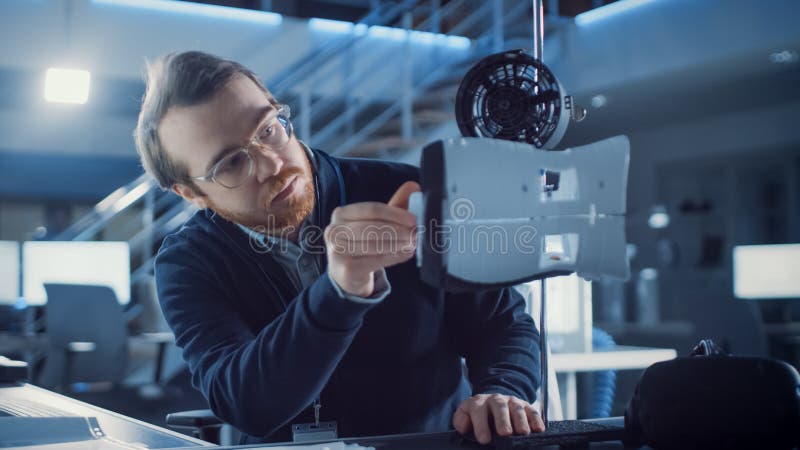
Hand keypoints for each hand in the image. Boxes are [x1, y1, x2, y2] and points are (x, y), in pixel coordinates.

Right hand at [325, 181, 419, 296]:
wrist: (347, 275)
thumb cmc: (363, 244)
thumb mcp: (377, 223)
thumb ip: (394, 206)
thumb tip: (413, 187)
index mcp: (341, 214)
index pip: (372, 209)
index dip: (395, 214)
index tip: (413, 219)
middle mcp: (334, 231)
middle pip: (372, 227)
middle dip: (398, 230)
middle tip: (416, 233)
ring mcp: (337, 251)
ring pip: (374, 244)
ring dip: (398, 243)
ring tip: (413, 243)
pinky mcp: (345, 269)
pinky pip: (374, 261)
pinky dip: (394, 256)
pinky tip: (406, 253)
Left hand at [453, 393, 545, 444]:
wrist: (493, 403)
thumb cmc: (478, 415)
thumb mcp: (465, 415)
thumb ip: (461, 421)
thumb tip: (464, 427)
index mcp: (479, 402)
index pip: (478, 411)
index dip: (481, 425)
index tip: (484, 440)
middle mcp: (496, 400)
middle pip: (499, 407)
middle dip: (503, 420)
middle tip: (505, 434)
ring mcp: (512, 402)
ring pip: (517, 408)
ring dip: (521, 420)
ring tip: (523, 433)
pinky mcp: (526, 406)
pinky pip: (532, 411)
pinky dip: (536, 420)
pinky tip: (538, 429)